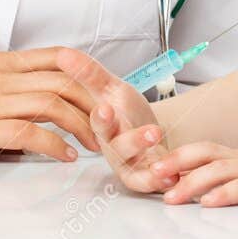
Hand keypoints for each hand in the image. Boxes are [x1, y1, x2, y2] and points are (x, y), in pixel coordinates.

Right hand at [0, 48, 99, 162]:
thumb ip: (1, 87)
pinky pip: (29, 133)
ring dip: (81, 125)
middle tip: (108, 123)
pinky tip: (64, 156)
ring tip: (95, 143)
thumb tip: (29, 104)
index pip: (57, 58)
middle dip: (93, 102)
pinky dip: (53, 145)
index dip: (88, 73)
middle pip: (64, 79)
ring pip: (52, 103)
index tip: (104, 91)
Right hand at [54, 47, 172, 192]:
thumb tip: (64, 53)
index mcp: (104, 127)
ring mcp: (130, 166)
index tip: (105, 109)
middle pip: (120, 149)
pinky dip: (161, 180)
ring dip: (159, 164)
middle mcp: (114, 149)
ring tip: (171, 148)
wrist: (149, 137)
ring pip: (137, 169)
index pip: (99, 123)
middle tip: (151, 132)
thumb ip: (90, 74)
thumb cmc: (127, 115)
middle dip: (134, 141)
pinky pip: (152, 185)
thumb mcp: (111, 89)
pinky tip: (173, 174)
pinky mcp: (145, 179)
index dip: (101, 119)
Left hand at [151, 135, 237, 206]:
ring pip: (217, 171)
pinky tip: (210, 203)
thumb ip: (227, 175)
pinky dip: (225, 194)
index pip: (200, 151)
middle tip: (152, 177)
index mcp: (234, 155)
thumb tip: (198, 188)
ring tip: (172, 197)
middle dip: (175, 165)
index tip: (153, 167)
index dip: (176, 157)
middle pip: (202, 155)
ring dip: (192, 183)